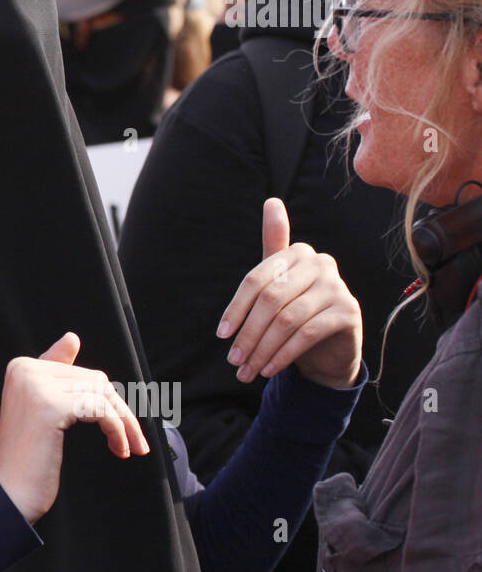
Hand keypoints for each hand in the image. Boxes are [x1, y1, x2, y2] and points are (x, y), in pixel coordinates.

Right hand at [0, 333, 149, 525]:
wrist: (11, 491)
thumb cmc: (29, 456)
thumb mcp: (41, 408)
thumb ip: (56, 373)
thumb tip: (72, 337)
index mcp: (21, 366)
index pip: (80, 373)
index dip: (104, 399)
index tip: (122, 423)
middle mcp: (25, 369)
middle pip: (94, 380)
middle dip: (119, 411)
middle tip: (134, 441)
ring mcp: (35, 386)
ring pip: (100, 393)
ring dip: (122, 422)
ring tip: (127, 447)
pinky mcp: (49, 405)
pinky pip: (99, 409)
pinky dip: (116, 429)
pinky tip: (119, 449)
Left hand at [217, 198, 361, 388]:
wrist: (330, 348)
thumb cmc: (296, 310)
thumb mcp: (278, 282)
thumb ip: (272, 246)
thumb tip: (272, 201)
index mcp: (298, 253)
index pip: (257, 279)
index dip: (236, 308)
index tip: (222, 334)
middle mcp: (321, 263)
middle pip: (270, 299)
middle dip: (248, 333)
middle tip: (233, 359)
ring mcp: (338, 286)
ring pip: (287, 319)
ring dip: (263, 349)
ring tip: (247, 370)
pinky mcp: (349, 311)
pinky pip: (307, 333)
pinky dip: (283, 354)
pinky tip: (269, 369)